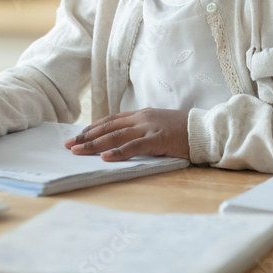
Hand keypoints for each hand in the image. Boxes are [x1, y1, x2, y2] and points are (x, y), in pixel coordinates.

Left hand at [63, 108, 189, 161]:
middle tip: (69, 145)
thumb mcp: (156, 127)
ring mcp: (149, 127)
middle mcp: (141, 118)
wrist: (204, 129)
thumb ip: (140, 131)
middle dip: (86, 137)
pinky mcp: (158, 139)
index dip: (91, 128)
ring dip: (95, 144)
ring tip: (79, 151)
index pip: (109, 121)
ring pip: (116, 135)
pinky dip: (119, 152)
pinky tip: (106, 157)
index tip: (76, 136)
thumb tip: (120, 141)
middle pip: (108, 127)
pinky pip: (135, 146)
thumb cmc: (181, 131)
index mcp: (140, 115)